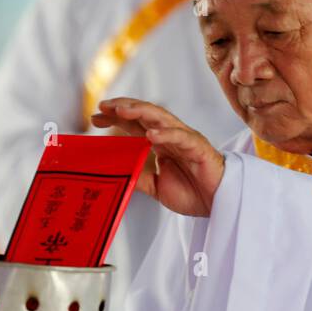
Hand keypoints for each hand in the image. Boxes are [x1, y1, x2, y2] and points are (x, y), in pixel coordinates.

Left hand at [91, 99, 224, 216]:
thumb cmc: (191, 193)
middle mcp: (171, 136)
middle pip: (144, 114)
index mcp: (160, 142)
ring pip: (161, 118)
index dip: (115, 118)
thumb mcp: (156, 186)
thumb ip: (138, 177)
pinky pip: (182, 138)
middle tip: (103, 106)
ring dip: (140, 112)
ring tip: (122, 111)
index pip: (135, 124)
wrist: (216, 204)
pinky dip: (166, 134)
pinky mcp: (199, 148)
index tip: (95, 117)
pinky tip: (151, 134)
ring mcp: (185, 139)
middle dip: (123, 108)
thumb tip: (114, 174)